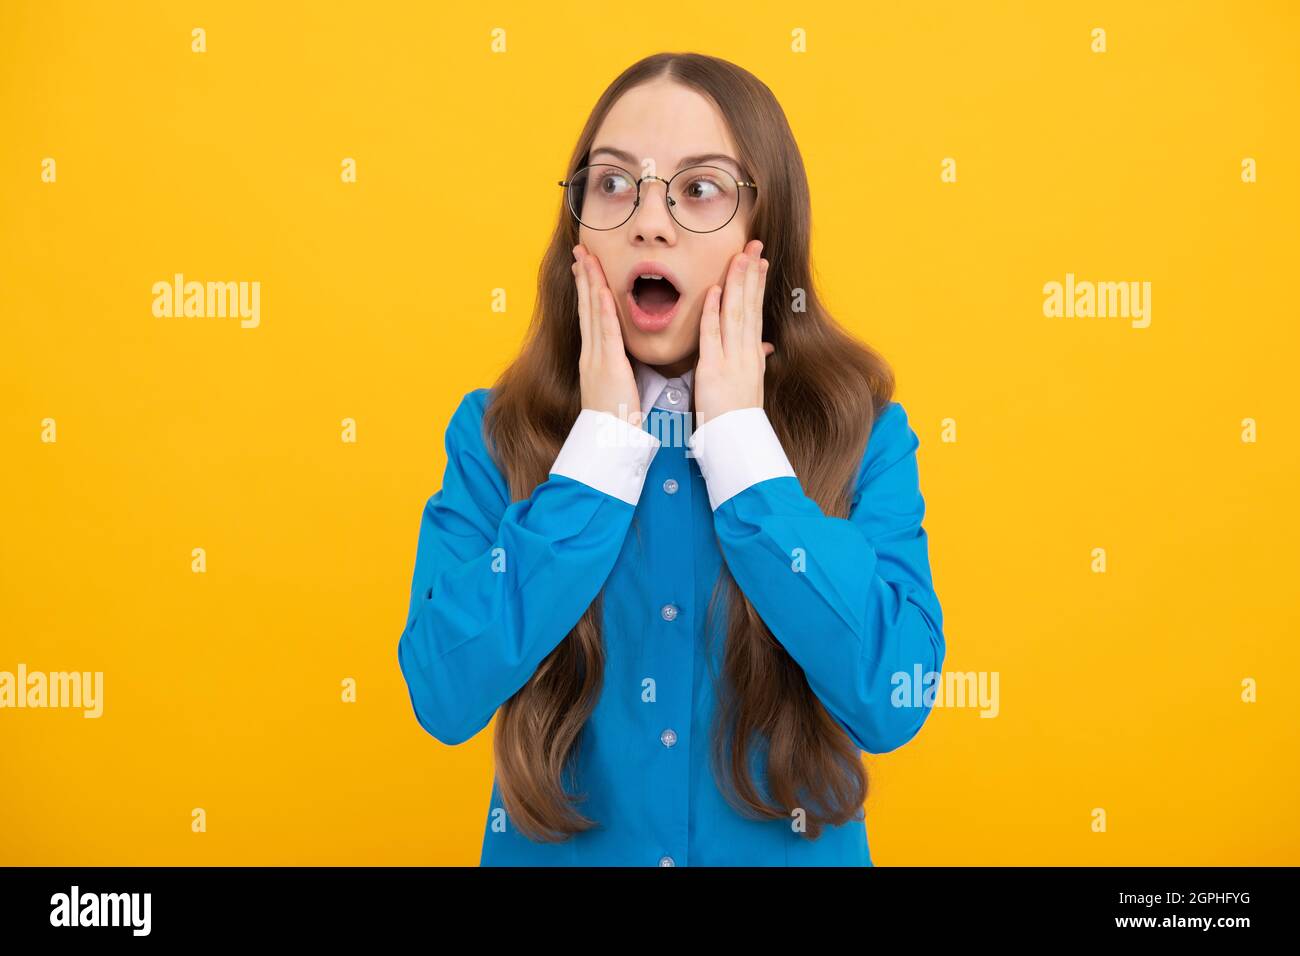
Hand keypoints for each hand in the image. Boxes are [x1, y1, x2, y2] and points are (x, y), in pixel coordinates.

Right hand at [572, 244, 642, 428]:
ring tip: (586, 259)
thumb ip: (614, 371)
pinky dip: (605, 308)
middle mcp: (590, 353)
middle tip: (581, 252)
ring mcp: (596, 357)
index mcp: (593, 358)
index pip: (589, 317)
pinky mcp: (608, 365)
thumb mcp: (612, 388)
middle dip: (584, 278)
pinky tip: (602, 289)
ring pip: (593, 313)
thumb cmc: (613, 420)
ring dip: (590, 283)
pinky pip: (607, 331)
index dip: (586, 291)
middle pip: (587, 308)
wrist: (606, 441)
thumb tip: (618, 361)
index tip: (584, 269)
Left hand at [694, 239, 773, 426]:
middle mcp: (746, 354)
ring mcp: (731, 360)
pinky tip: (713, 291)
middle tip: (754, 245)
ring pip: (735, 315)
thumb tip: (765, 348)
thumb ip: (756, 362)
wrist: (736, 443)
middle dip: (751, 274)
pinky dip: (712, 312)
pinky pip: (712, 336)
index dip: (757, 285)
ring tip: (740, 257)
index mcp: (753, 356)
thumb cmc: (739, 417)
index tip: (760, 261)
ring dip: (736, 284)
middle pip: (749, 306)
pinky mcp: (713, 370)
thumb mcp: (752, 385)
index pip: (756, 312)